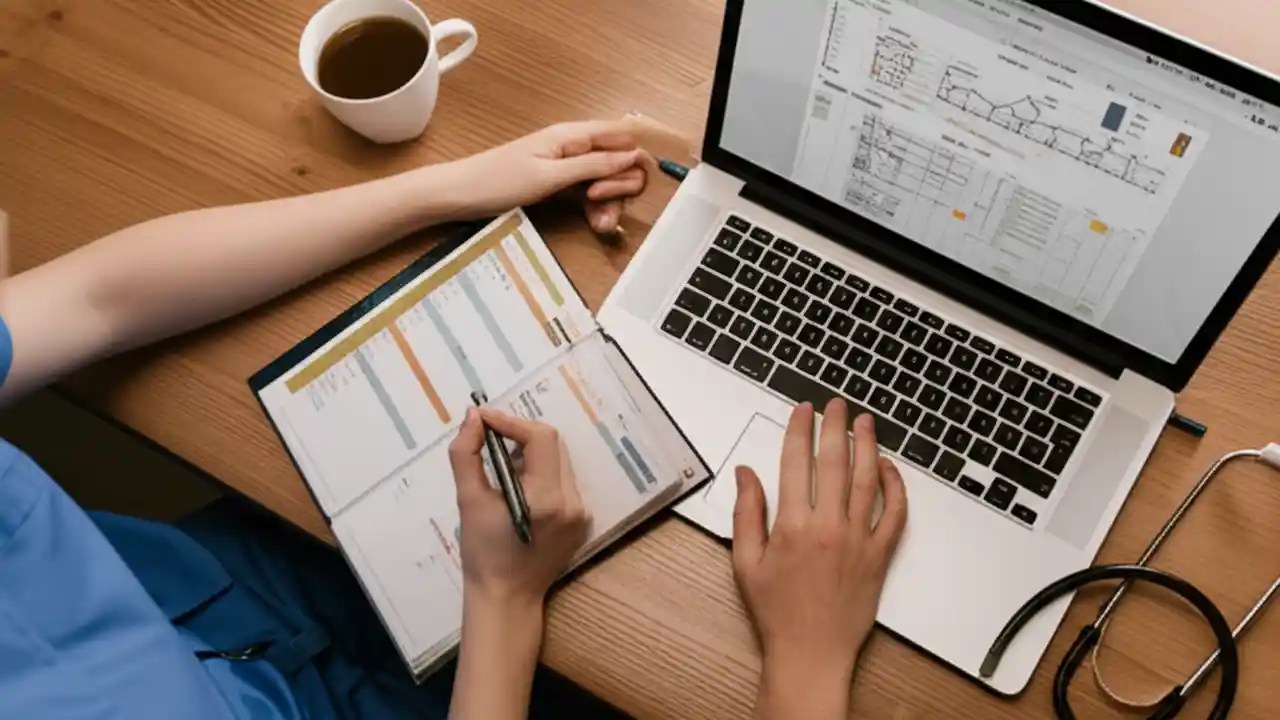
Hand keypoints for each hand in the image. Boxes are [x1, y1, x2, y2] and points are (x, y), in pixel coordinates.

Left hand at [437, 120, 652, 233]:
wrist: (460, 195)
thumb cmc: (499, 181)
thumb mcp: (550, 175)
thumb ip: (593, 165)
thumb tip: (632, 156)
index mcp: (573, 135)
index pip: (623, 136)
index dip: (631, 161)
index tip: (615, 186)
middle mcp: (575, 147)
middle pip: (619, 162)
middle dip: (621, 187)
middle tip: (600, 207)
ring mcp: (568, 166)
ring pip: (607, 181)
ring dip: (611, 203)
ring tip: (598, 224)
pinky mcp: (561, 184)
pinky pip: (590, 193)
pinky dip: (596, 208)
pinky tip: (594, 223)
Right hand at [448, 406, 590, 609]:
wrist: (507, 598)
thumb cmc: (483, 553)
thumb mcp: (468, 501)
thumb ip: (467, 454)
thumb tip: (474, 417)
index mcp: (546, 498)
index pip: (540, 438)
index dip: (511, 422)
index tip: (484, 418)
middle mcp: (572, 502)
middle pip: (553, 446)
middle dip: (521, 435)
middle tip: (491, 438)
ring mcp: (582, 513)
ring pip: (560, 461)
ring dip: (532, 454)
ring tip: (502, 463)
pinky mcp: (583, 521)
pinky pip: (564, 482)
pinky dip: (542, 474)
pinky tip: (520, 487)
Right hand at [733, 400, 907, 718]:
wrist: (811, 652)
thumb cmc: (776, 612)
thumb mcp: (745, 562)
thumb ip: (747, 513)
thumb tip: (746, 473)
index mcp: (792, 525)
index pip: (796, 463)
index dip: (799, 431)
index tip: (803, 410)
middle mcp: (828, 526)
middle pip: (834, 463)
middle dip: (835, 427)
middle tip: (837, 404)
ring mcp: (859, 540)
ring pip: (867, 480)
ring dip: (868, 446)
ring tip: (866, 422)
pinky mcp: (880, 556)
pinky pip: (894, 514)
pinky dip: (895, 487)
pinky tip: (888, 467)